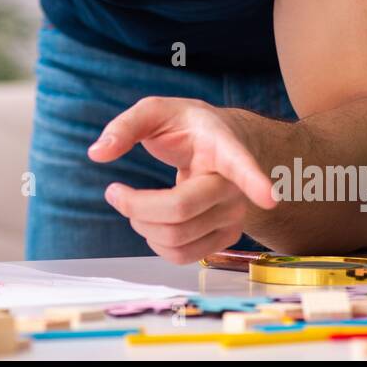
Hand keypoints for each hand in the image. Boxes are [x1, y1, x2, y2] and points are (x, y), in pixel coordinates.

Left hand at [87, 96, 277, 264]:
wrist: (222, 145)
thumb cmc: (187, 126)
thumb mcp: (156, 111)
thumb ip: (124, 126)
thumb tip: (97, 153)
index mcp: (224, 146)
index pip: (241, 164)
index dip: (254, 181)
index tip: (270, 198)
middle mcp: (235, 186)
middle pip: (179, 209)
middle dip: (134, 205)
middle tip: (113, 191)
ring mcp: (234, 216)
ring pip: (177, 237)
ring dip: (140, 224)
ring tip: (132, 202)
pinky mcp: (226, 238)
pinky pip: (182, 255)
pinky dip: (153, 242)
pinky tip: (151, 220)